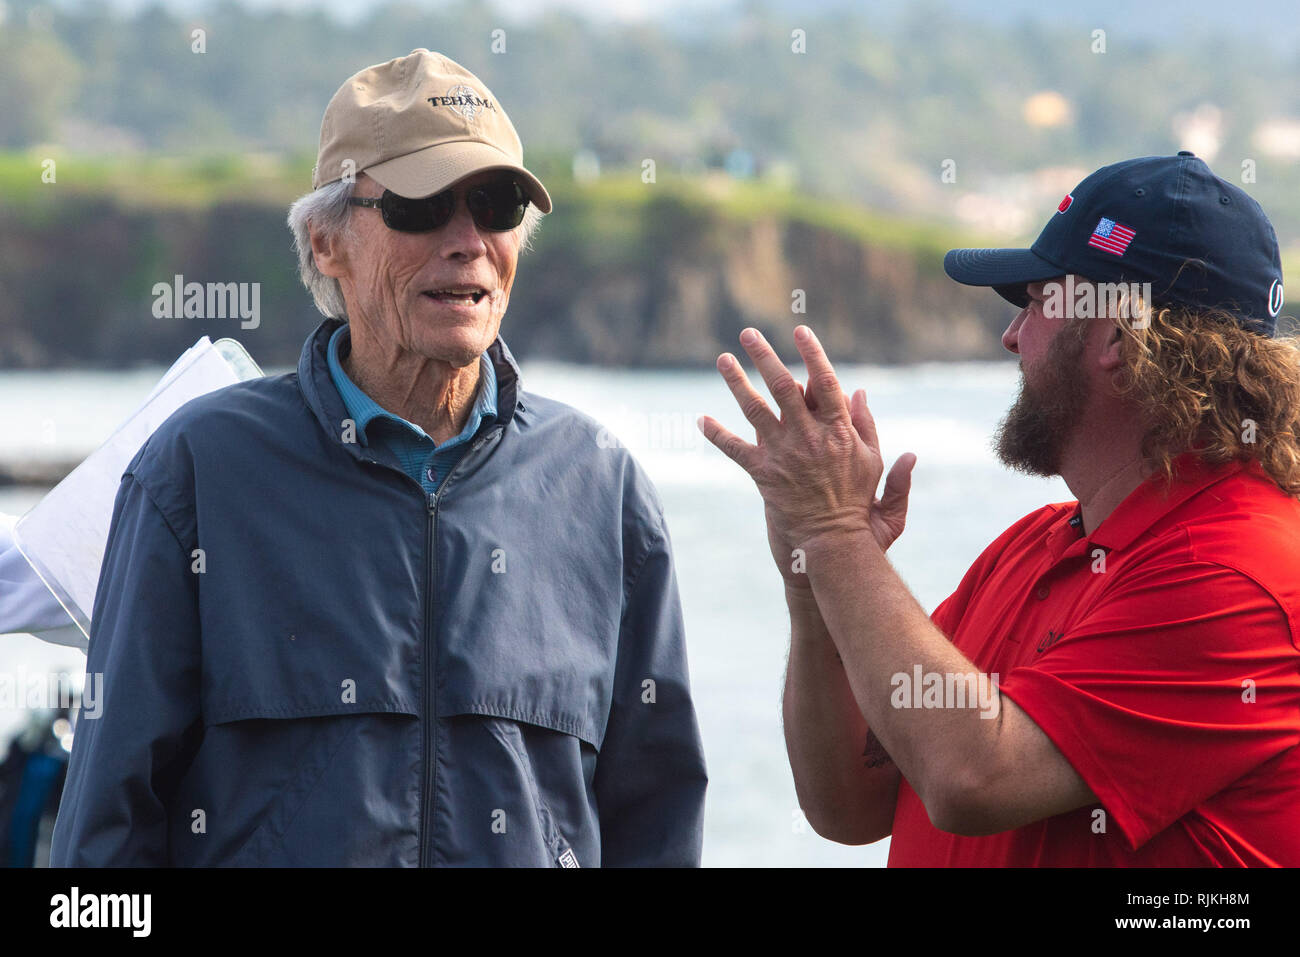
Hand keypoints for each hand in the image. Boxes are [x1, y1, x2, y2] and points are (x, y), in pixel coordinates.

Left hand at [698, 326, 916, 577]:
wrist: (834, 544)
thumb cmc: (859, 506)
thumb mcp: (874, 462)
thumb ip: (869, 426)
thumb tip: (859, 391)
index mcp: (840, 431)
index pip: (825, 382)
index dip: (812, 353)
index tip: (800, 330)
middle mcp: (810, 437)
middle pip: (784, 386)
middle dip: (765, 356)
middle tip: (748, 333)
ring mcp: (784, 454)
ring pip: (755, 409)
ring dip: (737, 382)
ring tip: (722, 359)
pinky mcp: (764, 474)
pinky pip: (735, 449)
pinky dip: (717, 434)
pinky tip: (701, 419)